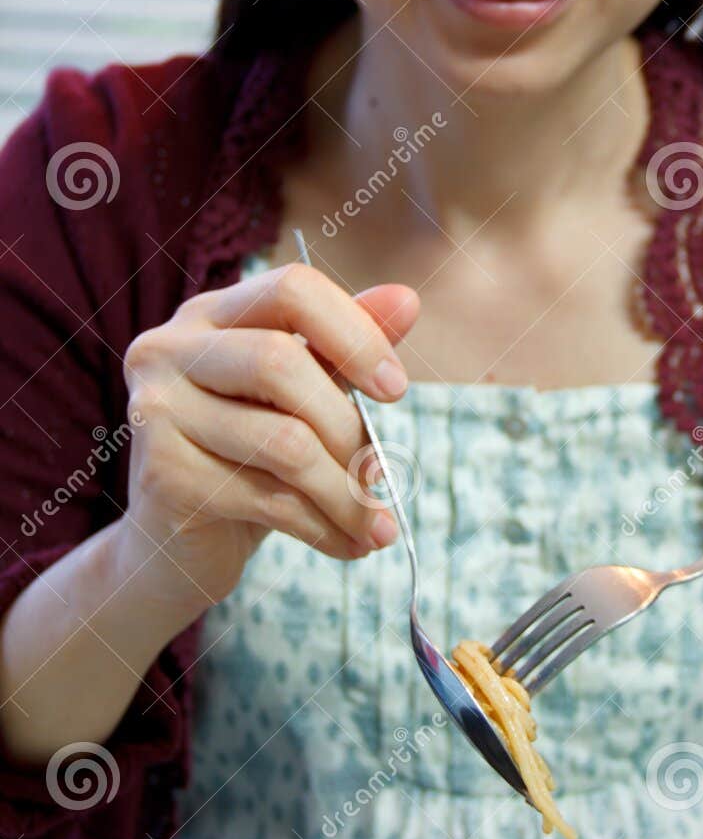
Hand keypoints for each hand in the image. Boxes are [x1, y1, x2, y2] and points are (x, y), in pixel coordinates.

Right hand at [120, 262, 419, 606]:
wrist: (174, 549)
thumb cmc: (246, 461)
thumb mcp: (300, 398)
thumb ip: (345, 349)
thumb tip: (408, 300)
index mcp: (208, 315)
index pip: (291, 288)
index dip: (355, 334)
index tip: (396, 389)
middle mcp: (168, 349)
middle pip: (281, 361)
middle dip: (348, 426)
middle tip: (379, 474)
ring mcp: (157, 411)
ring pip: (283, 441)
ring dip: (346, 492)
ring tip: (376, 525)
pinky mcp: (164, 475)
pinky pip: (269, 497)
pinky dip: (324, 527)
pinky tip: (349, 545)